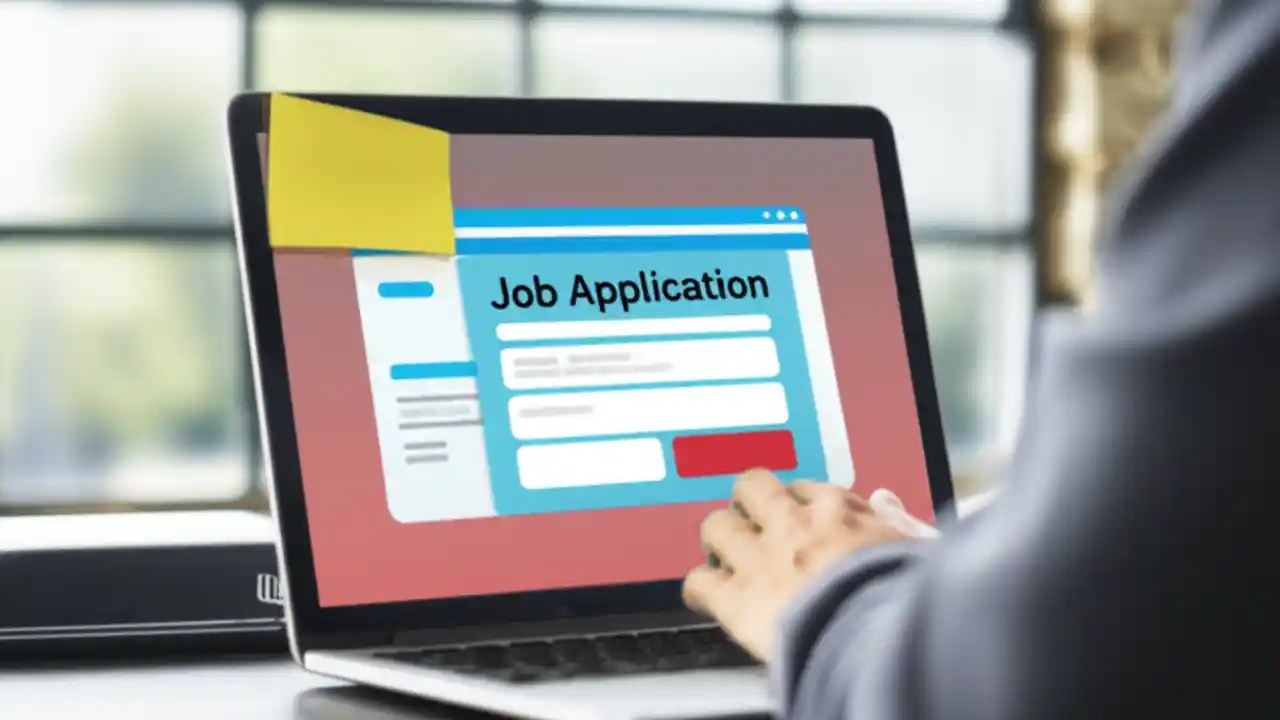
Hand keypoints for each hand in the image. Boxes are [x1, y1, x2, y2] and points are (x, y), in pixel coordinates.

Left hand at [682, 470, 921, 662]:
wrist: (877, 637)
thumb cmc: (904, 599)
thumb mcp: (916, 550)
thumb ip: (896, 525)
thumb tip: (887, 507)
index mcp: (836, 510)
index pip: (808, 490)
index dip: (801, 504)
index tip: (804, 517)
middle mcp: (791, 525)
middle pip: (753, 488)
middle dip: (750, 502)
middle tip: (754, 520)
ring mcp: (759, 559)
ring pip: (717, 525)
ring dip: (721, 538)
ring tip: (725, 554)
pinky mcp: (735, 599)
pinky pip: (699, 582)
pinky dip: (700, 588)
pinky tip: (707, 597)